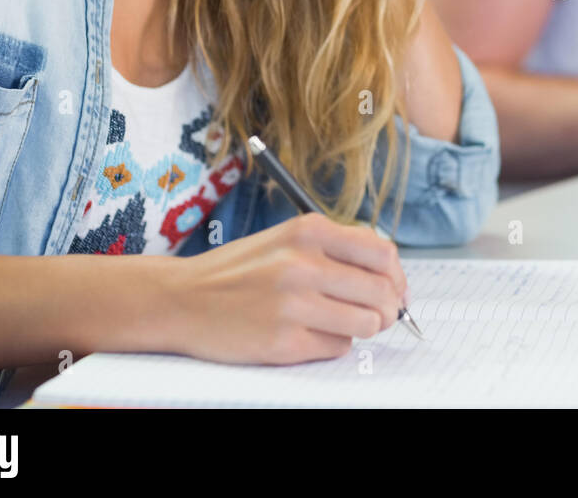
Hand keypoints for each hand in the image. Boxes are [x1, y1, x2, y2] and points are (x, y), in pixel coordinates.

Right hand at [165, 212, 407, 364]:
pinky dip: (332, 345)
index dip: (397, 276)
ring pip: (367, 322)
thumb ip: (337, 250)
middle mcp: (303, 263)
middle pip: (381, 291)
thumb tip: (392, 279)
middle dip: (386, 308)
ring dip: (361, 328)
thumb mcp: (287, 240)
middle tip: (376, 315)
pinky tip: (309, 335)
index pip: (383, 253)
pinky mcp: (284, 341)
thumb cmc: (240, 271)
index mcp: (309, 230)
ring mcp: (293, 304)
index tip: (395, 290)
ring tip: (340, 324)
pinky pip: (338, 347)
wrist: (181, 299)